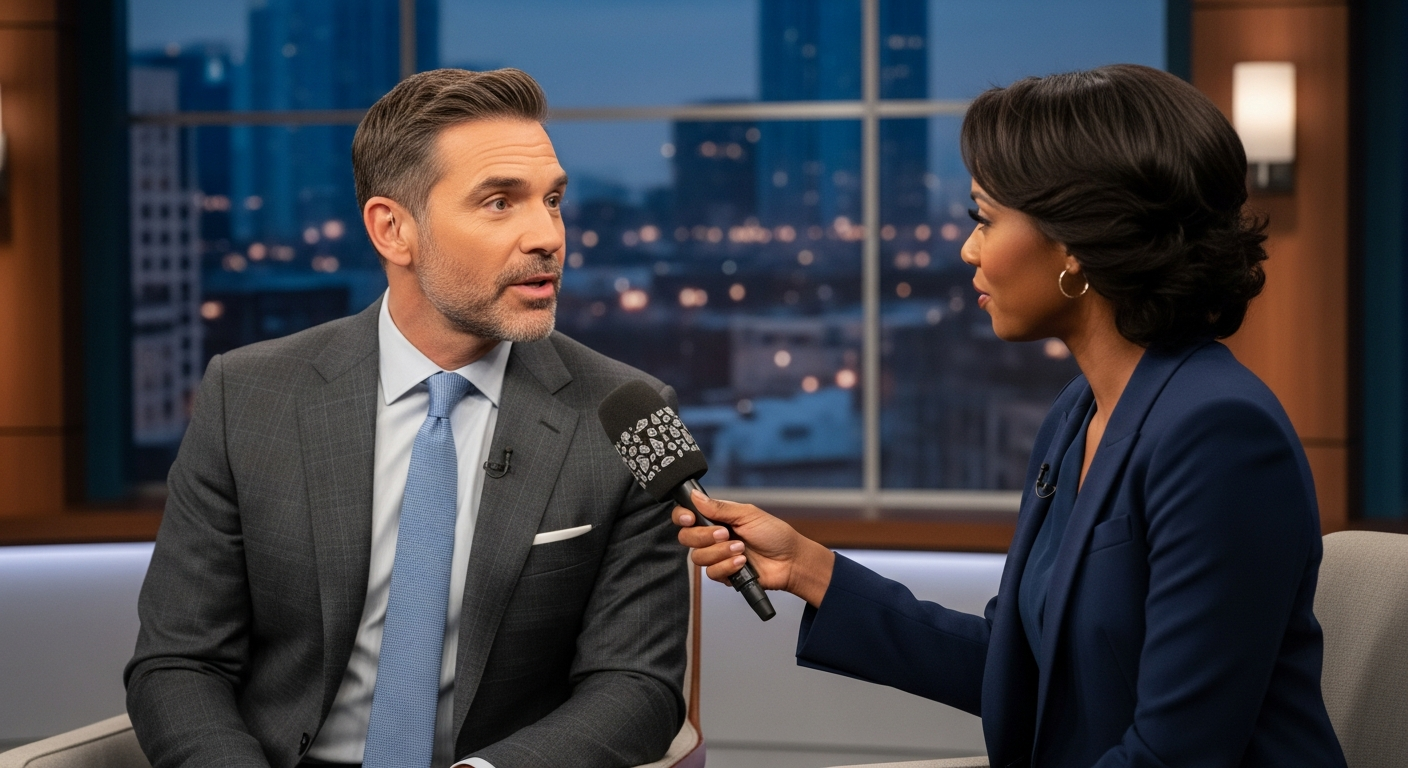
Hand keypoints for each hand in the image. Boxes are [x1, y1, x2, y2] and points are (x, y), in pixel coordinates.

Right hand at [672, 491, 835, 606]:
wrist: (791, 561)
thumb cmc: (775, 534)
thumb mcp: (748, 514)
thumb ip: (719, 508)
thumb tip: (695, 495)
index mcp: (717, 518)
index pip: (687, 516)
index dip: (682, 517)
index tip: (689, 519)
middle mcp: (713, 537)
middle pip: (687, 537)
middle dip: (704, 536)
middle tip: (725, 534)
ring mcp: (717, 556)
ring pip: (698, 557)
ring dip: (720, 552)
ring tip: (741, 549)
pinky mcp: (723, 574)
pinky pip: (711, 573)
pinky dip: (727, 566)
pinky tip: (742, 562)